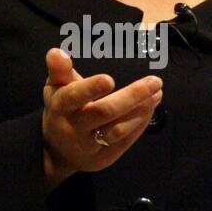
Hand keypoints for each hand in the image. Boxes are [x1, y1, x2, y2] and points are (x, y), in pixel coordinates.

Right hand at [42, 47, 162, 188]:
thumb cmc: (61, 110)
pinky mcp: (103, 159)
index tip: (109, 79)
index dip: (91, 89)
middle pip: (104, 112)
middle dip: (132, 96)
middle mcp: (74, 127)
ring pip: (118, 130)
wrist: (58, 151)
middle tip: (154, 81)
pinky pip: (125, 142)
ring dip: (141, 111)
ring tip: (157, 93)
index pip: (74, 97)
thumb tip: (56, 52)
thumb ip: (59, 70)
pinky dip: (140, 124)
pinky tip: (150, 108)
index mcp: (61, 107)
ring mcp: (89, 146)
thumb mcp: (55, 88)